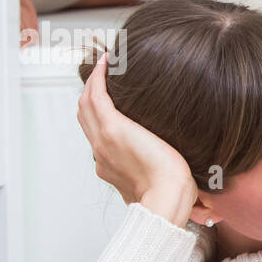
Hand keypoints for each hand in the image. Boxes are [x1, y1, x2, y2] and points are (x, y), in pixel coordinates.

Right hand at [77, 53, 198, 225]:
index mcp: (109, 165)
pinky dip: (98, 76)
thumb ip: (160, 171)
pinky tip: (106, 62)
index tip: (107, 99)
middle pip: (85, 115)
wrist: (167, 199)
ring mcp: (103, 139)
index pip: (96, 134)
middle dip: (90, 92)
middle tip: (101, 74)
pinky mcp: (113, 128)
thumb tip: (176, 168)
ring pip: (86, 103)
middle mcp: (100, 152)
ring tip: (104, 64)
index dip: (98, 114)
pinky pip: (96, 94)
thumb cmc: (172, 196)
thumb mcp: (161, 182)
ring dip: (91, 81)